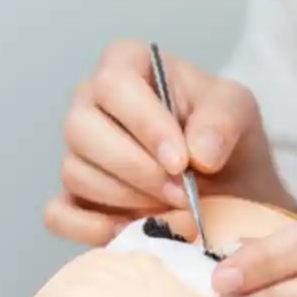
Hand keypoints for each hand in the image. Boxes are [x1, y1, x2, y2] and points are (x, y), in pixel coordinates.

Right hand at [45, 40, 290, 246]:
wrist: (227, 184)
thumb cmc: (222, 133)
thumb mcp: (238, 111)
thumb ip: (223, 121)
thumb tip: (198, 153)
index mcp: (126, 64)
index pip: (114, 83)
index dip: (145, 124)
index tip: (181, 160)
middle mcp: (90, 102)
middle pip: (81, 129)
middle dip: (136, 169)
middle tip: (182, 193)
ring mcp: (77, 152)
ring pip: (75, 172)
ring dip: (126, 199)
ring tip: (172, 210)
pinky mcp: (72, 197)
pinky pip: (58, 214)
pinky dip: (91, 229)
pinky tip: (133, 231)